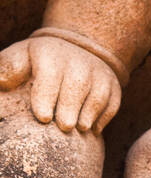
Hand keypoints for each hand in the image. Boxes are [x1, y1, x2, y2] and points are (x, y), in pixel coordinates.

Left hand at [0, 36, 121, 133]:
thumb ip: (9, 67)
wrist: (75, 48)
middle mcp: (79, 61)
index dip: (46, 96)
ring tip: (79, 129)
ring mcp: (99, 72)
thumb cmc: (39, 62)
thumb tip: (2, 81)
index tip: (42, 117)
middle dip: (70, 108)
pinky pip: (113, 102)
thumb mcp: (21, 57)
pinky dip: (104, 117)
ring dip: (90, 114)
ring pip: (98, 94)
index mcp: (51, 54)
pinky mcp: (113, 85)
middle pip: (77, 85)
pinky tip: (92, 129)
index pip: (50, 74)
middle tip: (64, 127)